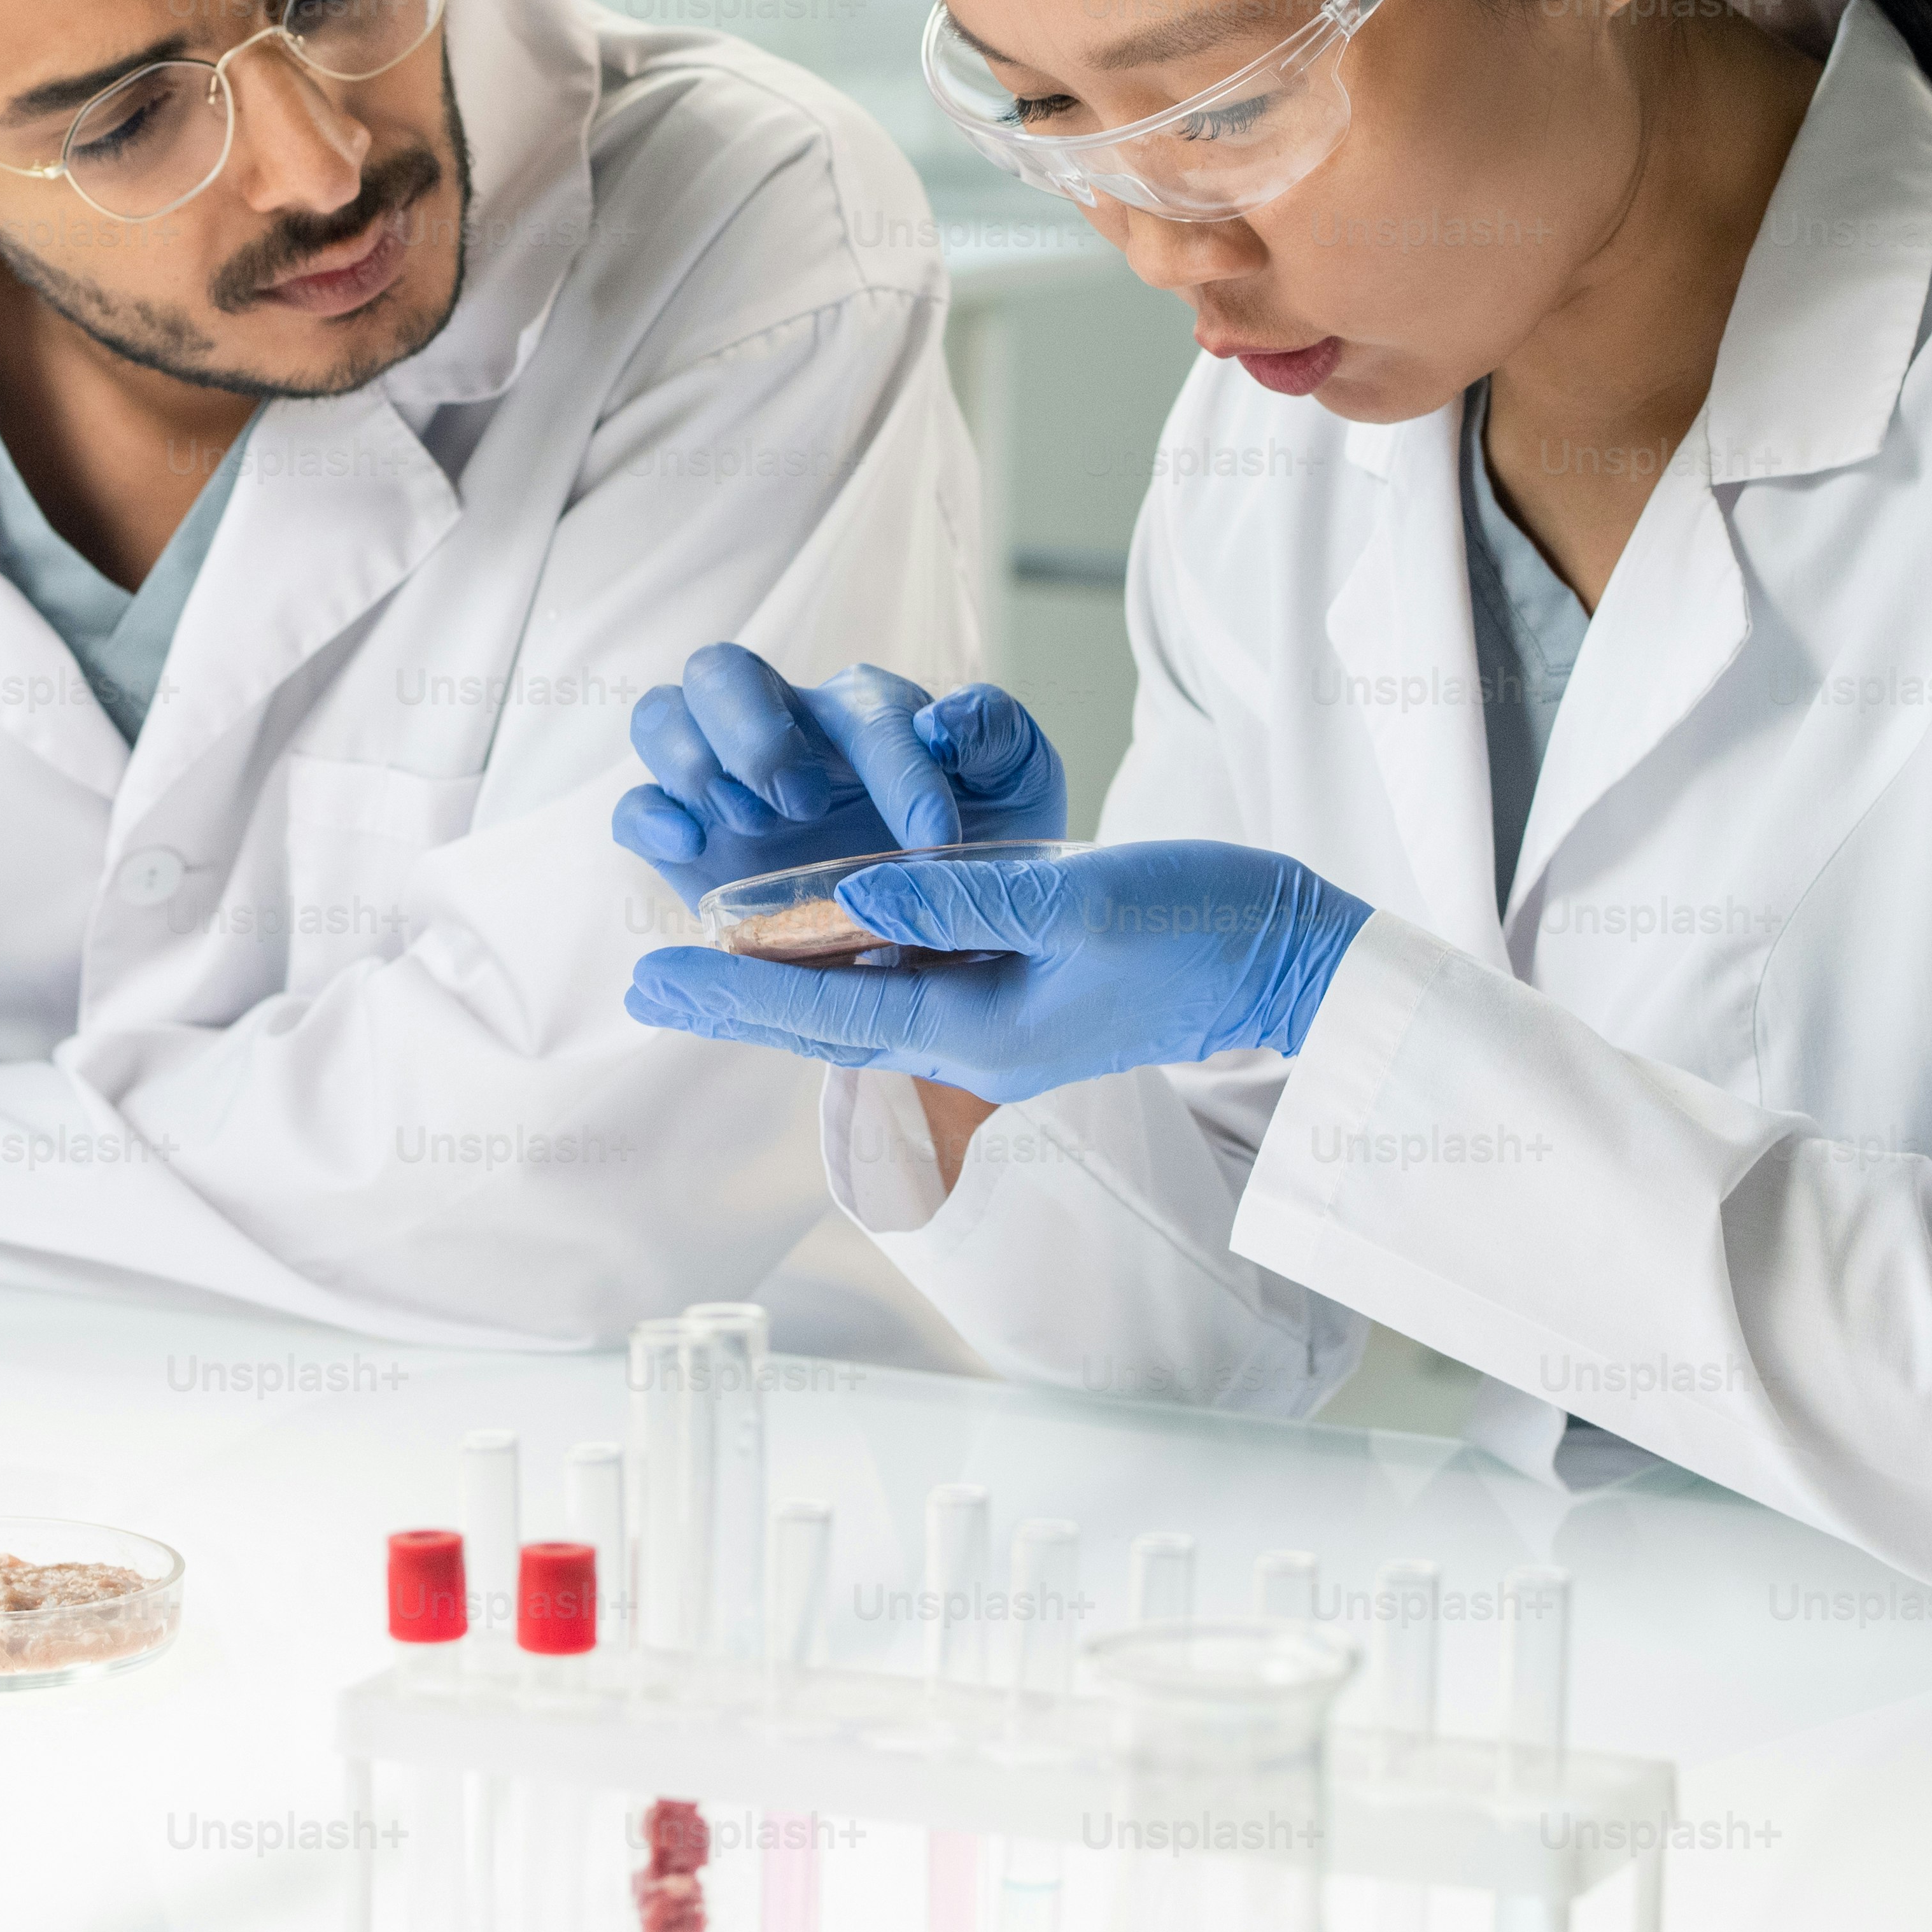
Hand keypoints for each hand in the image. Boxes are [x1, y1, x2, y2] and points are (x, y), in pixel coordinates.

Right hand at [612, 643, 1066, 908]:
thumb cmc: (980, 846)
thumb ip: (1000, 734)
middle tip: (799, 803)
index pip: (863, 709)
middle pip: (721, 671)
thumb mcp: (1017, 789)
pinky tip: (690, 846)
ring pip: (662, 719)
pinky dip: (649, 817)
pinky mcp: (688, 846)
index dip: (895, 766)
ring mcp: (724, 785)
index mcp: (862, 713)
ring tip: (752, 825)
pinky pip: (633, 808)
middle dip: (751, 730)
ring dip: (696, 763)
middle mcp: (781, 732)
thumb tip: (947, 717)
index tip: (933, 836)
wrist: (941, 933)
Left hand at [623, 840, 1372, 1104]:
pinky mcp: (1020, 999)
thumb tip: (855, 890)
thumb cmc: (1201, 922)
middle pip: (828, 1020)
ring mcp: (999, 1026)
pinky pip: (909, 988)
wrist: (1289, 955)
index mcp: (983, 1030)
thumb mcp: (1083, 900)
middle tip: (642, 981)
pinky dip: (848, 965)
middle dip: (735, 997)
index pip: (829, 1009)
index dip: (735, 988)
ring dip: (781, 985)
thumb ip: (966, 899)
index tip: (651, 976)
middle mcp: (977, 1041)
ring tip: (702, 965)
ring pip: (864, 1006)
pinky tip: (815, 942)